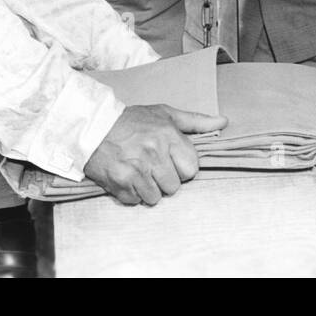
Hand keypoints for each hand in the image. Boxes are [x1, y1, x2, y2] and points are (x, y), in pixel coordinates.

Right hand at [84, 103, 226, 206]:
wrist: (92, 127)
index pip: (191, 169)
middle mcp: (153, 153)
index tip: (172, 159)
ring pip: (156, 197)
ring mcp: (136, 170)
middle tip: (153, 165)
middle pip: (175, 186)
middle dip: (165, 178)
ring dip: (149, 188)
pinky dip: (132, 193)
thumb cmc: (132, 121)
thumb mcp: (165, 114)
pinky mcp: (119, 183)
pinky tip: (127, 176)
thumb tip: (223, 122)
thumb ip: (196, 121)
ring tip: (139, 170)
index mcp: (168, 135)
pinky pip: (136, 201)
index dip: (183, 166)